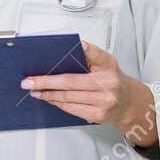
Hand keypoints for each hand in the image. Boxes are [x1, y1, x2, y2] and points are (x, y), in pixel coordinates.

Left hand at [21, 41, 157, 144]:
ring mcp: (103, 101)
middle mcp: (108, 83)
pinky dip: (57, 103)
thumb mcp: (106, 65)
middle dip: (46, 82)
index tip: (78, 45)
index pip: (96, 54)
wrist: (129, 104)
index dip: (86, 50)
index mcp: (109, 66)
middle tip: (29, 81)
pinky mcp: (98, 115)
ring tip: (34, 90)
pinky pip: (72, 108)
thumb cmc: (112, 81)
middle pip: (71, 82)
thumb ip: (89, 58)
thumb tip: (61, 55)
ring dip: (48, 94)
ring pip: (68, 97)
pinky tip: (48, 99)